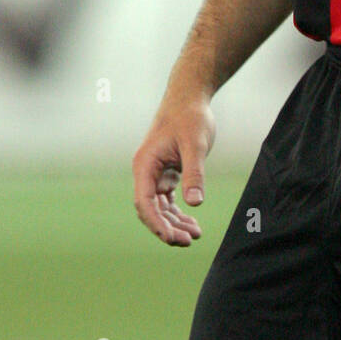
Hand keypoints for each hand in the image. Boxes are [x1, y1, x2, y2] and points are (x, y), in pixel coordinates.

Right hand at [132, 91, 215, 245]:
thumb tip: (194, 203)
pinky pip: (169, 200)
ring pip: (160, 207)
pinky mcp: (167, 173)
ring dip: (175, 222)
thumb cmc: (190, 117)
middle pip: (151, 209)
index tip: (172, 237)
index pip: (145, 202)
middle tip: (188, 241)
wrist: (190, 98)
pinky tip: (193, 223)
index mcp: (145, 164)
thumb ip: (194, 173)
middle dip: (167, 227)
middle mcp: (146, 171)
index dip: (156, 223)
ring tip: (195, 235)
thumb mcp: (196, 144)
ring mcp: (156, 173)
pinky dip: (179, 212)